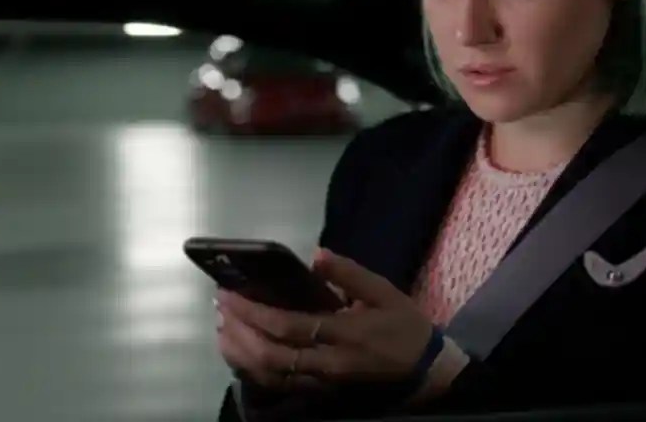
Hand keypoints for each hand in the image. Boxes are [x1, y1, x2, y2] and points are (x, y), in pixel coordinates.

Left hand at [218, 249, 438, 389]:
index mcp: (345, 334)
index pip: (289, 327)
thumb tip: (316, 255)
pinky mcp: (320, 391)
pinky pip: (278, 384)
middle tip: (221, 309)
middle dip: (240, 332)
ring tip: (223, 330)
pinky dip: (254, 370)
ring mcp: (322, 383)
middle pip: (271, 356)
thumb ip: (349, 273)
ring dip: (240, 354)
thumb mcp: (384, 292)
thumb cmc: (403, 325)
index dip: (254, 312)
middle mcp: (328, 364)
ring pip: (270, 375)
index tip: (230, 294)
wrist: (424, 369)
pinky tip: (241, 354)